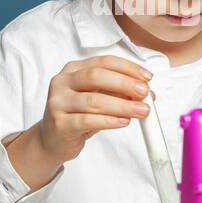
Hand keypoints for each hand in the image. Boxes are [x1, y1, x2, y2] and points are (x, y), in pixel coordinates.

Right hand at [36, 55, 152, 160]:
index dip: (128, 68)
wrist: (53, 140)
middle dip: (125, 83)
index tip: (147, 77)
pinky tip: (123, 122)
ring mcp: (58, 102)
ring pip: (93, 100)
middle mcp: (62, 82)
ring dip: (122, 105)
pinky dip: (109, 121)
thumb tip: (148, 93)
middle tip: (145, 93)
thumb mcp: (99, 99)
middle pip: (96, 76)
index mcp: (73, 69)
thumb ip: (119, 93)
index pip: (104, 62)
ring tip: (141, 111)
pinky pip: (87, 120)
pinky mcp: (59, 123)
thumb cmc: (78, 115)